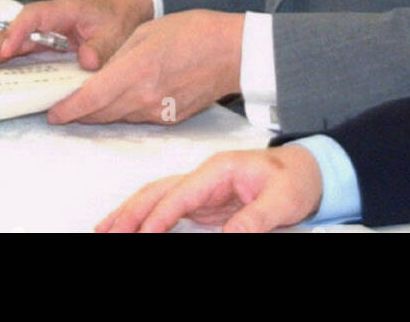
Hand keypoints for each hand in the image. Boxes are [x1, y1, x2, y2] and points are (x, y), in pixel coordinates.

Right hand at [0, 0, 154, 72]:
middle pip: (12, 30)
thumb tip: (88, 62)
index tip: (8, 50)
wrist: (122, 14)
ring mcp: (41, 31)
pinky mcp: (40, 43)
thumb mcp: (114, 33)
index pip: (34, 17)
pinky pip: (14, 50)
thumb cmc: (116, 20)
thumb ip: (101, 47)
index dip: (18, 32)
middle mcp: (46, 20)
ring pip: (7, 40)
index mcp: (63, 11)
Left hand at [44, 10, 244, 125]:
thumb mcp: (147, 32)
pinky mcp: (170, 118)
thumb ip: (119, 55)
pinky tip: (124, 98)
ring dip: (100, 112)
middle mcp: (144, 96)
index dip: (68, 109)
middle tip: (63, 108)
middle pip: (100, 113)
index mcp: (136, 70)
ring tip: (90, 102)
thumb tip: (99, 73)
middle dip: (79, 113)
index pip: (91, 98)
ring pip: (118, 117)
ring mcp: (158, 111)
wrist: (233, 52)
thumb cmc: (194, 32)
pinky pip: (138, 118)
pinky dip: (125, 110)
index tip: (53, 112)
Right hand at [97, 146, 322, 232]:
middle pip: (158, 191)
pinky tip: (131, 229)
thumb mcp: (282, 200)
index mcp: (219, 169)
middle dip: (130, 212)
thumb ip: (256, 218)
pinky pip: (167, 209)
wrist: (306, 170)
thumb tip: (230, 239)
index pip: (181, 193)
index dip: (160, 215)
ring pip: (156, 198)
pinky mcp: (202, 203)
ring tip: (103, 230)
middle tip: (105, 232)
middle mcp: (204, 176)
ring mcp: (201, 189)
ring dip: (129, 213)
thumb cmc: (295, 179)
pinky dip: (146, 218)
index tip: (142, 234)